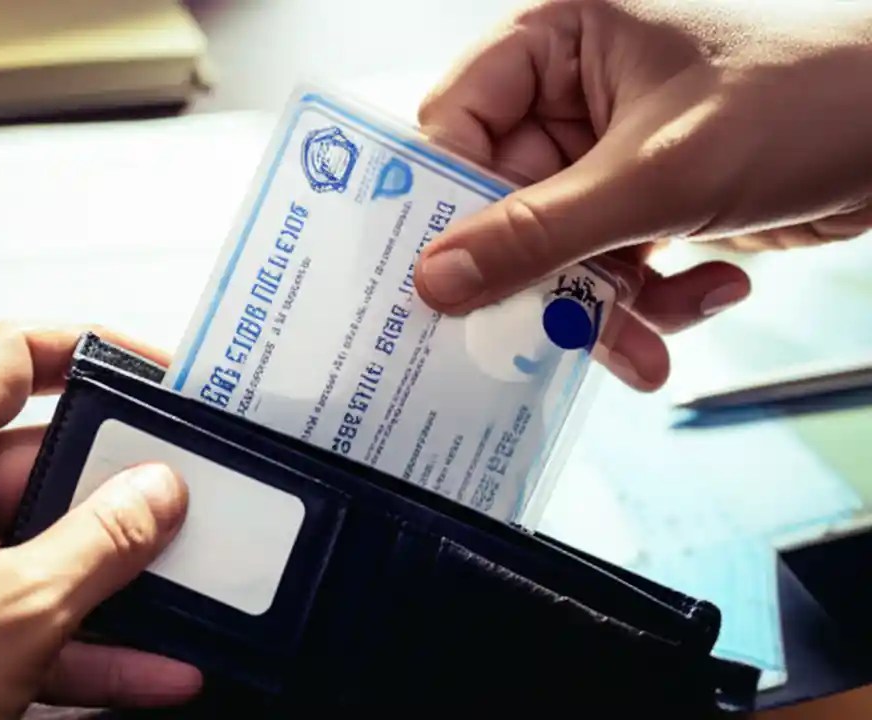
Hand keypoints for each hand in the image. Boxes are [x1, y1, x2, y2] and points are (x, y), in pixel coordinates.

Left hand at [0, 324, 201, 719]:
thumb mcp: (13, 607)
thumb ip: (100, 542)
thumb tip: (160, 491)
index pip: (13, 355)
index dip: (89, 347)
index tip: (158, 372)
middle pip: (48, 457)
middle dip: (124, 483)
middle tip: (195, 493)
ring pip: (49, 542)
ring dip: (118, 572)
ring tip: (192, 581)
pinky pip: (35, 609)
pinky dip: (92, 635)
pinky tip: (157, 665)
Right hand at [413, 0, 871, 389]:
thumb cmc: (810, 95)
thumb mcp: (660, 173)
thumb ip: (539, 233)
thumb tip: (437, 280)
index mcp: (561, 36)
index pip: (456, 120)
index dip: (443, 201)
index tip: (443, 278)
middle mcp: (576, 88)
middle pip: (503, 200)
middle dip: (541, 278)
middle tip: (551, 338)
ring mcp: (615, 145)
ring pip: (559, 246)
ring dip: (601, 305)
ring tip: (647, 344)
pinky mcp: (653, 193)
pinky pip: (613, 261)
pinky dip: (652, 297)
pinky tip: (716, 287)